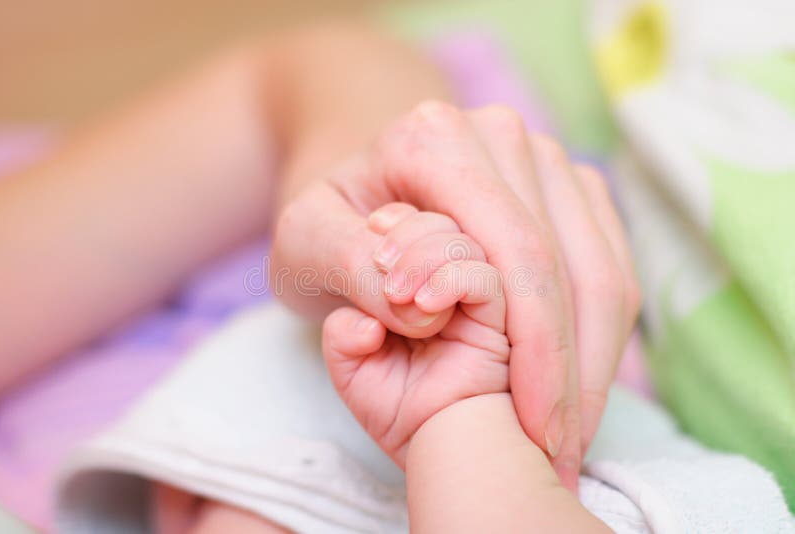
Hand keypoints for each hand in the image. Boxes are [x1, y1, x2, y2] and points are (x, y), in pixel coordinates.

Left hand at [273, 102, 640, 489]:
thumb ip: (347, 267)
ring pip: (601, 270)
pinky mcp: (569, 186)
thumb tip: (422, 310)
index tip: (536, 431)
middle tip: (560, 455)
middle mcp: (502, 134)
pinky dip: (599, 335)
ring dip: (594, 363)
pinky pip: (610, 265)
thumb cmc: (331, 225)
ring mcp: (544, 157)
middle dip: (571, 373)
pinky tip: (578, 387)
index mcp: (436, 140)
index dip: (537, 351)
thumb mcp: (300, 244)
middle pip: (566, 266)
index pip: (515, 253)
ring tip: (573, 435)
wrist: (359, 191)